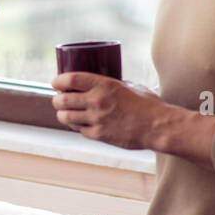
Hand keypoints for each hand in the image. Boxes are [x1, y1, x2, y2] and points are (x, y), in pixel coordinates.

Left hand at [50, 72, 166, 148]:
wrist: (159, 127)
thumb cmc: (148, 104)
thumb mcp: (130, 85)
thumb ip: (113, 83)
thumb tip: (100, 81)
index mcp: (103, 85)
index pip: (70, 79)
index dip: (58, 80)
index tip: (55, 82)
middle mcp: (96, 101)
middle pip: (62, 99)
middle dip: (56, 99)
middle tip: (58, 99)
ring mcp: (96, 119)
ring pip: (65, 117)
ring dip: (62, 114)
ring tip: (63, 112)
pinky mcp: (99, 135)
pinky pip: (79, 130)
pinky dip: (76, 126)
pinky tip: (78, 123)